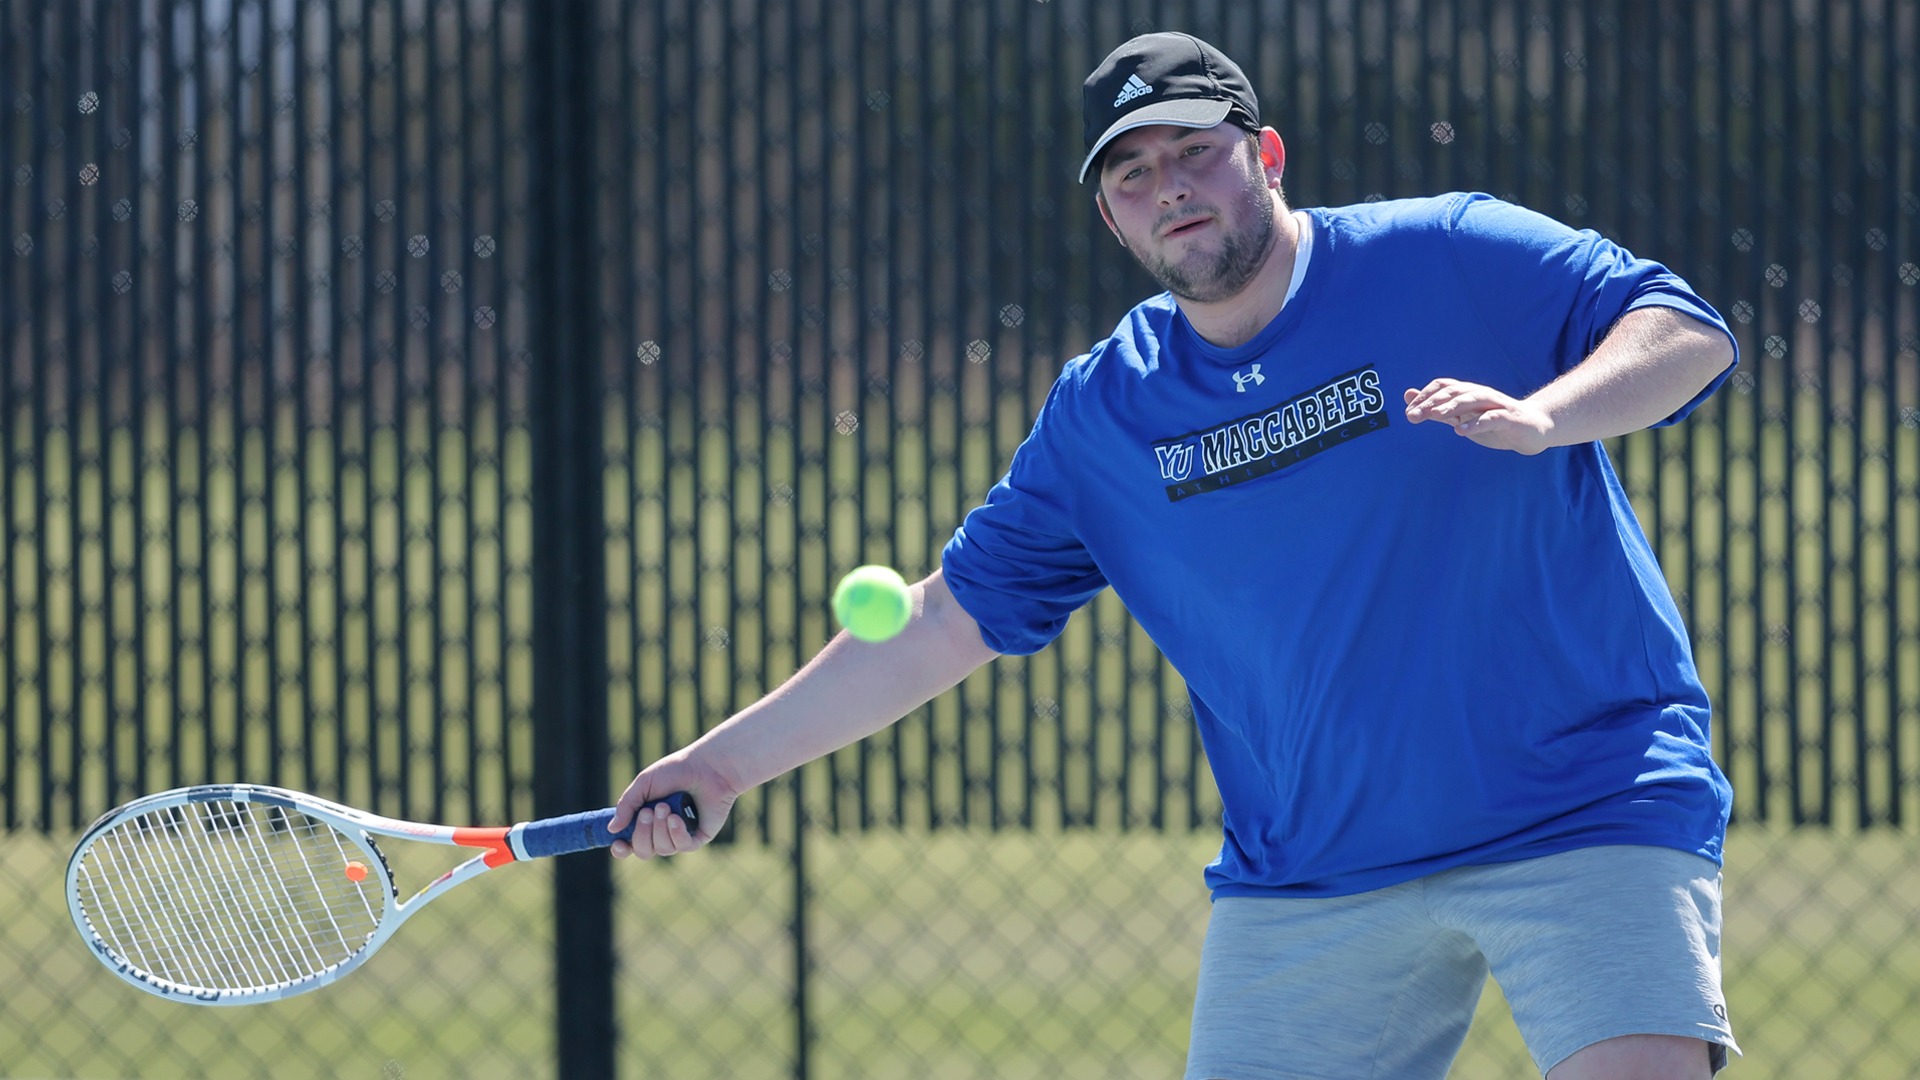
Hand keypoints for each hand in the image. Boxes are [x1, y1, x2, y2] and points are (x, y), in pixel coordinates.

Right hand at [608, 752, 739, 859]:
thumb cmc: (676, 771)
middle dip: (641, 833)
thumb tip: (612, 829)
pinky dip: (676, 833)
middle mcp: (662, 831)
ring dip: (660, 829)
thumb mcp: (644, 783)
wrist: (707, 766)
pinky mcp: (698, 837)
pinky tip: (677, 818)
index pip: (630, 844)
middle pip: (643, 851)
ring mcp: (680, 835)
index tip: (618, 843)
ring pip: (662, 849)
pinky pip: (682, 846)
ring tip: (666, 807)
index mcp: (646, 819)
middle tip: (648, 811)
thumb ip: (626, 805)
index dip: (621, 849)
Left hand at [1403, 378, 1554, 454]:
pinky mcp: (1509, 418)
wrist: (1533, 430)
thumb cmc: (1494, 423)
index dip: (1425, 396)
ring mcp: (1496, 404)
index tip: (1409, 411)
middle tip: (1412, 416)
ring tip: (1434, 416)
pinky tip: (1461, 431)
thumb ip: (1437, 409)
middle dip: (1432, 403)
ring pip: (1472, 400)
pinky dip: (1476, 423)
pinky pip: (1491, 418)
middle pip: (1454, 392)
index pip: (1443, 386)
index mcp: (1469, 393)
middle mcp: (1481, 394)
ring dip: (1451, 407)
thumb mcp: (1462, 417)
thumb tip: (1409, 396)